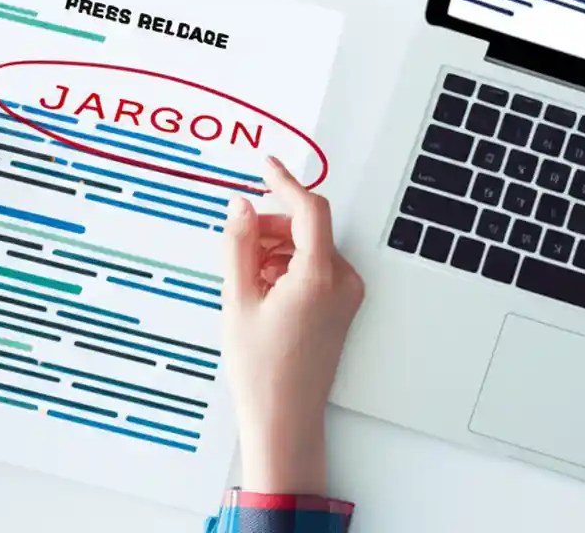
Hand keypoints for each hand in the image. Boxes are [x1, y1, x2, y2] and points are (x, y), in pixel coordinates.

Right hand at [223, 157, 363, 494]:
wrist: (285, 419)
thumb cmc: (263, 371)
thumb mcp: (238, 300)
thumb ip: (239, 244)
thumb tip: (244, 207)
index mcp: (320, 276)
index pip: (309, 209)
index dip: (284, 181)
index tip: (266, 165)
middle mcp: (342, 281)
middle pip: (309, 228)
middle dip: (273, 229)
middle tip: (241, 250)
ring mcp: (347, 295)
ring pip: (311, 248)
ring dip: (279, 252)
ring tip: (250, 286)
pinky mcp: (343, 306)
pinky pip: (317, 269)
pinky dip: (290, 270)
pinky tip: (266, 295)